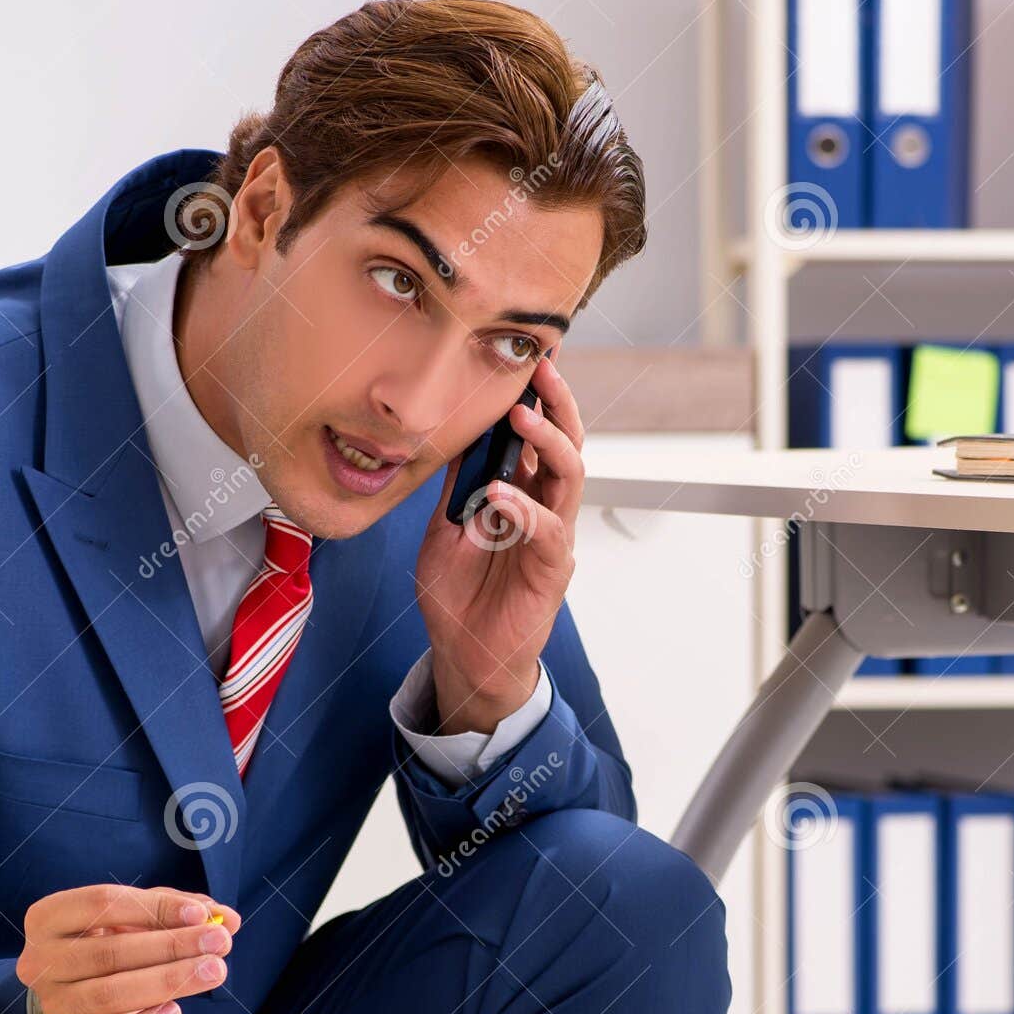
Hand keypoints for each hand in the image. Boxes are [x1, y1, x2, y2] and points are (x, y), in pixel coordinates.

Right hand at [15, 884, 239, 1013]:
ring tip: (214, 970)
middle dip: (170, 946)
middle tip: (218, 942)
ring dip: (169, 982)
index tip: (200, 914)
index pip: (102, 903)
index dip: (155, 908)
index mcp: (49, 916)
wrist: (85, 983)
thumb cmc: (113, 935)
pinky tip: (176, 1010)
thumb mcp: (140, 914)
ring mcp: (55, 1002)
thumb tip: (227, 918)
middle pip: (109, 952)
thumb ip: (180, 910)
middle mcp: (41, 960)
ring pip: (110, 994)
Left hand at [415, 352, 583, 734]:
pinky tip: (500, 496)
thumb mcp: (444, 529)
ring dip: (547, 442)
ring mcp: (552, 537)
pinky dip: (525, 509)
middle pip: (566, 444)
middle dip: (558, 403)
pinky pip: (547, 530)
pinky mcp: (551, 569)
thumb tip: (455, 436)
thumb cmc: (458, 595)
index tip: (528, 359)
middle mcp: (544, 508)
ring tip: (522, 416)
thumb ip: (455, 487)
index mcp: (521, 493)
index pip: (538, 436)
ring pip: (569, 476)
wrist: (464, 653)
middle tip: (542, 369)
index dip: (538, 399)